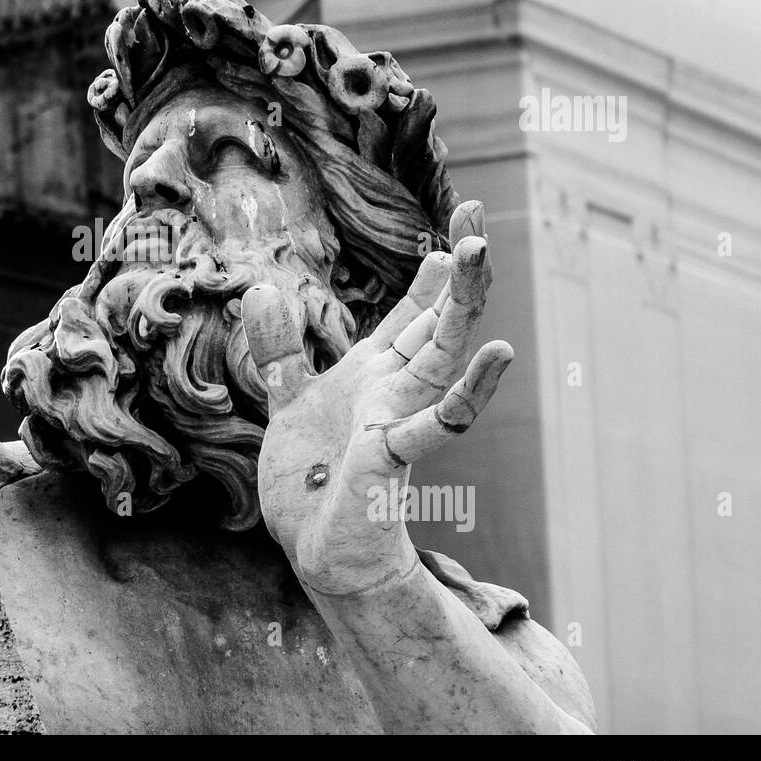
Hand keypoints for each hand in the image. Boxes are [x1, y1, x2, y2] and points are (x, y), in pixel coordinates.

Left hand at [240, 200, 512, 594]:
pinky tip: (497, 354)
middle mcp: (393, 391)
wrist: (315, 547)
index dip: (431, 274)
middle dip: (458, 271)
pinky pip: (434, 423)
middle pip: (436, 322)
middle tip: (475, 213)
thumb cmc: (312, 481)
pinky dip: (467, 392)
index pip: (411, 315)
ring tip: (480, 253)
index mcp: (372, 374)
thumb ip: (279, 349)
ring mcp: (397, 419)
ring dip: (462, 306)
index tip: (454, 223)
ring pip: (441, 355)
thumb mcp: (288, 399)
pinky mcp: (390, 455)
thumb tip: (262, 288)